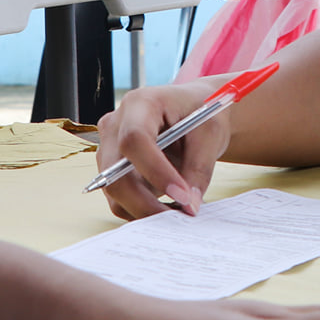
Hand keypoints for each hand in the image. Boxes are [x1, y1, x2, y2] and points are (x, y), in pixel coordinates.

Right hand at [94, 79, 229, 220]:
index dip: (155, 171)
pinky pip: (119, 199)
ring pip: (115, 191)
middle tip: (181, 216)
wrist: (192, 111)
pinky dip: (142, 210)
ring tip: (178, 211)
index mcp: (140, 103)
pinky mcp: (112, 170)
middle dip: (146, 202)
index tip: (183, 195)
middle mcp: (115, 124)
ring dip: (145, 209)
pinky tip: (168, 206)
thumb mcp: (210, 133)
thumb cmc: (200, 112)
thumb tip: (189, 205)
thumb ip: (199, 168)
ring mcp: (109, 148)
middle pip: (115, 172)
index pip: (134, 139)